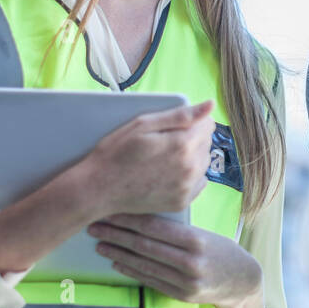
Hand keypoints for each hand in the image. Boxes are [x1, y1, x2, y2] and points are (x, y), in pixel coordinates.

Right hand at [80, 100, 215, 217]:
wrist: (99, 188)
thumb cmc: (116, 153)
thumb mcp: (143, 124)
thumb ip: (181, 115)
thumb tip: (210, 105)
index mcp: (183, 144)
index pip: (208, 124)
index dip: (192, 121)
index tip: (174, 126)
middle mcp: (190, 168)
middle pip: (206, 143)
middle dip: (191, 138)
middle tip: (164, 142)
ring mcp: (187, 187)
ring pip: (203, 162)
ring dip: (191, 157)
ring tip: (164, 158)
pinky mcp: (182, 202)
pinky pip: (198, 182)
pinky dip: (188, 176)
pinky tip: (168, 173)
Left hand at [88, 213, 261, 307]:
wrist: (242, 280)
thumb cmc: (221, 248)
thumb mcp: (205, 232)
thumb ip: (178, 227)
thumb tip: (142, 213)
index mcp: (197, 240)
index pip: (154, 227)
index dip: (128, 219)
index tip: (109, 211)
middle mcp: (190, 262)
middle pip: (145, 246)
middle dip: (116, 235)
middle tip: (94, 226)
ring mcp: (185, 282)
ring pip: (144, 265)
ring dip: (118, 254)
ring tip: (100, 244)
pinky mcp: (181, 295)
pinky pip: (150, 281)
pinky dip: (132, 271)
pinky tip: (117, 262)